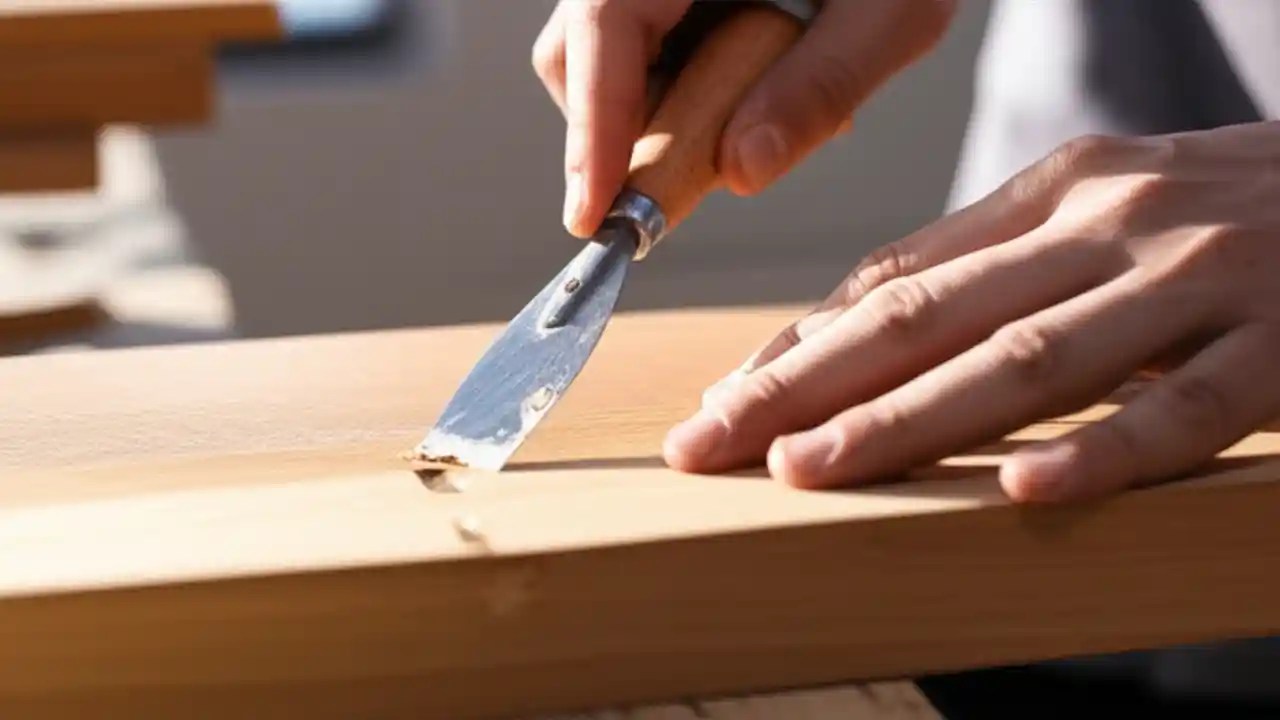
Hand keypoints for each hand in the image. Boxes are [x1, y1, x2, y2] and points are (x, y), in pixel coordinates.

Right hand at [533, 0, 955, 236]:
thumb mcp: (890, 11)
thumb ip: (819, 86)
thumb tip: (741, 174)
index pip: (603, 23)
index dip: (592, 125)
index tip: (595, 213)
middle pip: (581, 48)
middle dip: (625, 130)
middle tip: (711, 169)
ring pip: (606, 56)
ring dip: (669, 113)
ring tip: (768, 110)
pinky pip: (646, 48)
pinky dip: (688, 90)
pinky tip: (762, 84)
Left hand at [664, 121, 1279, 502]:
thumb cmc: (1225, 213)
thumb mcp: (1099, 209)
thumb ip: (988, 263)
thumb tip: (854, 324)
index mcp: (1054, 195)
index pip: (897, 283)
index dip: (798, 346)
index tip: (721, 401)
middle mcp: (1108, 226)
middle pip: (928, 319)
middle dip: (804, 388)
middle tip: (710, 442)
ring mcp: (1198, 280)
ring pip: (1029, 362)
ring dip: (907, 422)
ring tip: (810, 470)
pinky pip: (1186, 410)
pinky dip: (1104, 454)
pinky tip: (1023, 492)